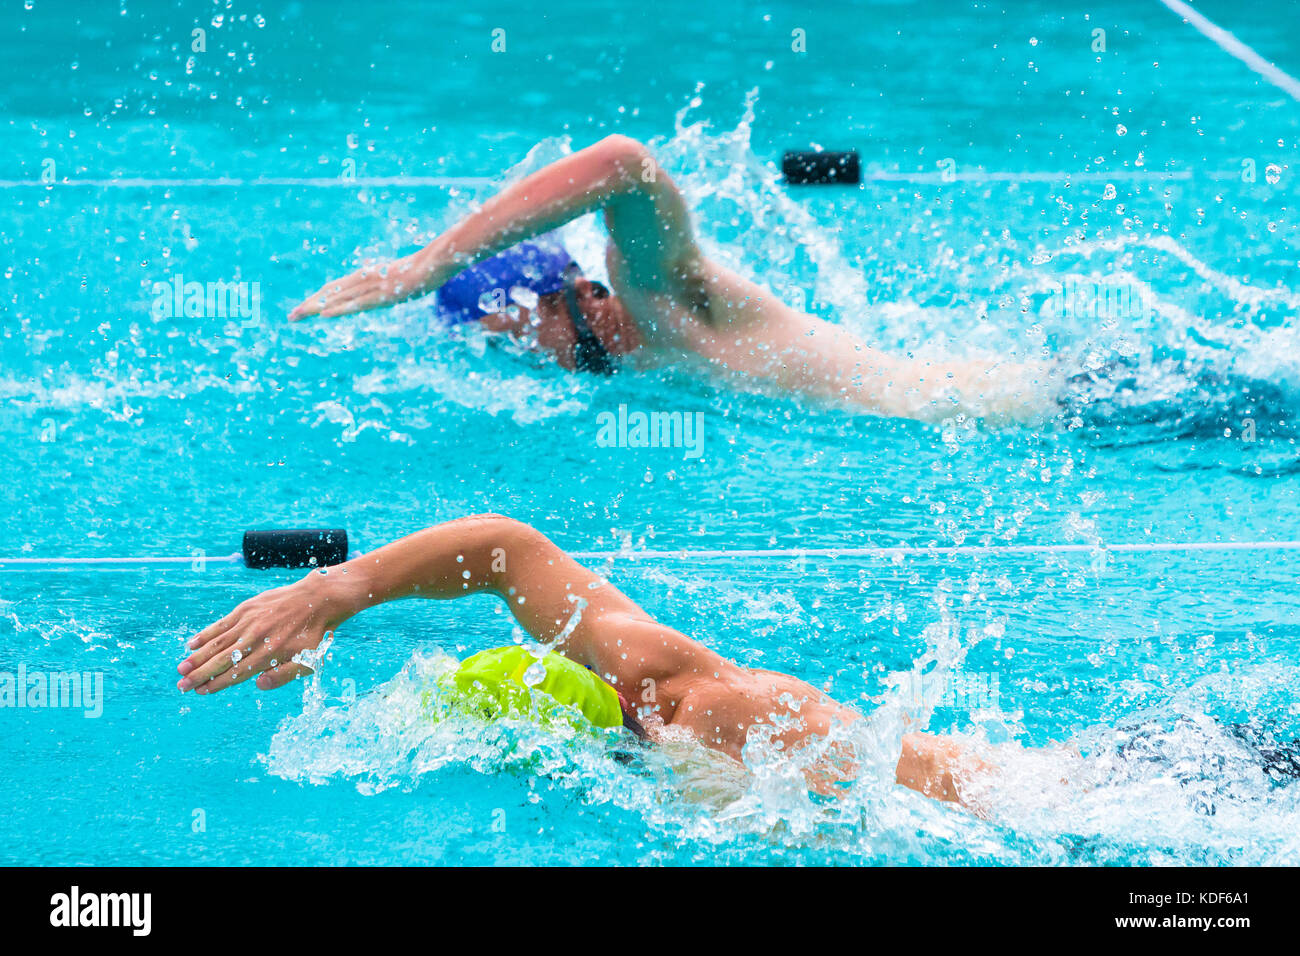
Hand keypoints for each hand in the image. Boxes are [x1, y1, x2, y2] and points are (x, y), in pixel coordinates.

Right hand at [177, 574, 350, 694]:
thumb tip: (259, 685)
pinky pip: (222, 624)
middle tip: (182, 686)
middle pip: (222, 660)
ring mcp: (249, 622)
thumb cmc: (314, 634)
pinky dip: (206, 634)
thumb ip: (284, 675)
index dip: (217, 683)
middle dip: (200, 674)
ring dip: (198, 657)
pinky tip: (191, 644)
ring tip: (181, 669)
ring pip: (217, 642)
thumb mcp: (309, 661)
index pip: (237, 673)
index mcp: (270, 654)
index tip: (200, 692)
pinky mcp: (246, 608)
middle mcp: (256, 638)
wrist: (318, 598)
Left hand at [288, 251, 437, 320]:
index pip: (337, 288)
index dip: (319, 297)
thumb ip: (388, 281)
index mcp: (367, 276)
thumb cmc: (422, 268)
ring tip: (298, 316)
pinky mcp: (382, 295)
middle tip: (291, 317)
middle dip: (310, 304)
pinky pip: (356, 304)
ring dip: (316, 307)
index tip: (304, 307)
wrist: (435, 261)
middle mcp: (364, 279)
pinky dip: (338, 309)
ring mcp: (372, 287)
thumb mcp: (401, 276)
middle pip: (331, 292)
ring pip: (338, 298)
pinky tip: (324, 314)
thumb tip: (384, 283)